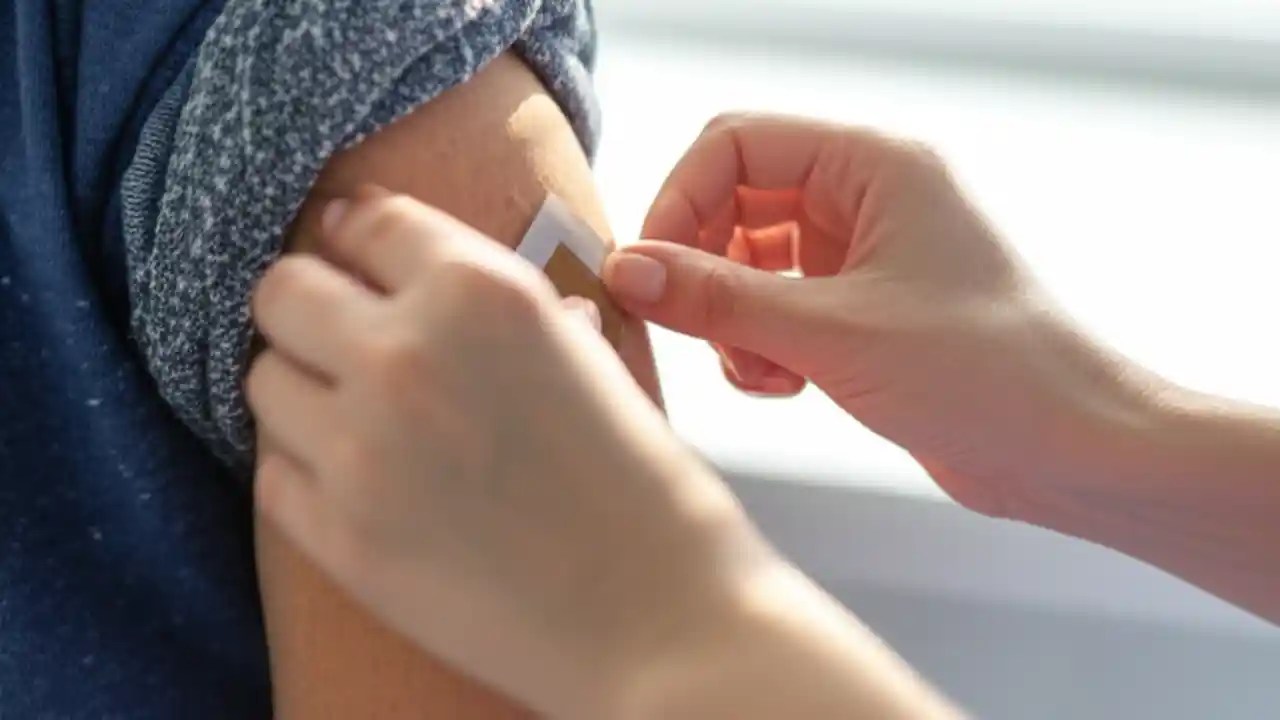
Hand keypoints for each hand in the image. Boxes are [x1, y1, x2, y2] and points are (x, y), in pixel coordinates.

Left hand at [247, 191, 771, 716]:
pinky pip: (273, 472)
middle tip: (337, 333)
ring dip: (303, 389)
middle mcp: (406, 355)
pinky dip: (306, 470)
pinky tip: (361, 481)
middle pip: (283, 291)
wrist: (656, 613)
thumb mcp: (580, 355)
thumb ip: (493, 305)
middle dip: (308, 305)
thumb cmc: (637, 482)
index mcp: (480, 291)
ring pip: (265, 380)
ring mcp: (361, 450)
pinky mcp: (339, 536)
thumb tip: (428, 273)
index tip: (348, 247)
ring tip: (355, 415)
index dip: (355, 233)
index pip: (367, 221)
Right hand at [604, 114, 1166, 517]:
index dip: (680, 200)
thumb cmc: (985, 373)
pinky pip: (778, 306)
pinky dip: (762, 344)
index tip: (649, 271)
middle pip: (737, 201)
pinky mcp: (864, 309)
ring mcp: (867, 254)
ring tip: (760, 368)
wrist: (1070, 450)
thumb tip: (625, 269)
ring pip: (751, 261)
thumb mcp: (831, 333)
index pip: (737, 143)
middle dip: (706, 268)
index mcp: (875, 164)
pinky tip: (786, 384)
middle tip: (692, 327)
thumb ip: (717, 298)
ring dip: (733, 317)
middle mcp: (869, 196)